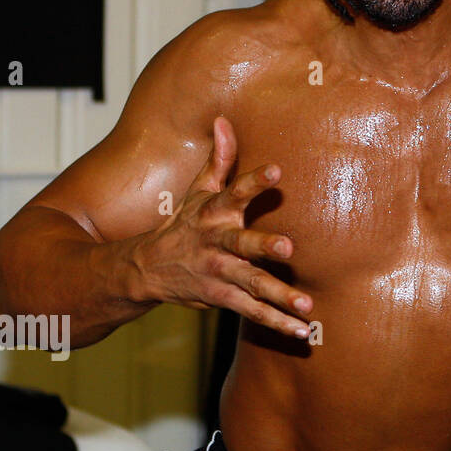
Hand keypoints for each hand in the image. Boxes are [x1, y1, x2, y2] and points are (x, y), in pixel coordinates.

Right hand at [127, 116, 311, 337]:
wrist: (144, 268)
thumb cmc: (183, 224)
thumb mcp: (198, 191)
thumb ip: (218, 159)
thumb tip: (224, 119)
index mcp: (214, 213)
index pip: (234, 191)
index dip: (254, 181)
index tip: (276, 170)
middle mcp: (216, 243)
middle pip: (241, 243)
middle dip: (263, 246)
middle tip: (288, 247)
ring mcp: (217, 272)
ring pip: (251, 284)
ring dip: (278, 296)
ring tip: (306, 305)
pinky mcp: (219, 297)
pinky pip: (251, 311)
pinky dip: (276, 322)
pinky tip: (302, 331)